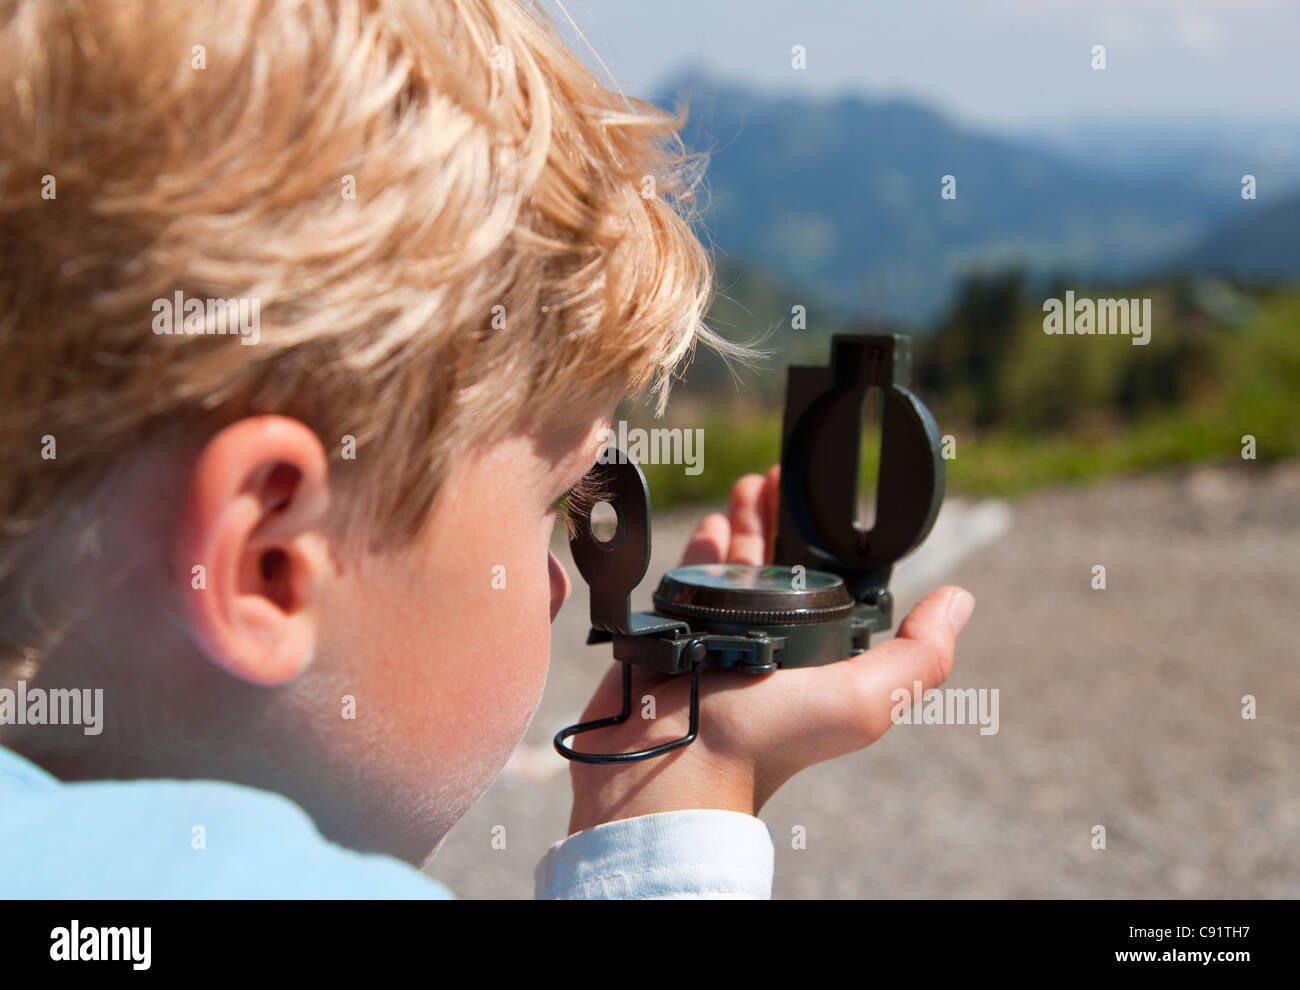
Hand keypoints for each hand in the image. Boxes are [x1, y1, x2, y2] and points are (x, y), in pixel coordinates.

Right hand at [566, 466, 973, 833]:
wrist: (670, 763)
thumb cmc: (763, 739)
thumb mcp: (862, 700)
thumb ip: (919, 656)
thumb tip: (961, 600)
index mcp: (817, 658)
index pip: (828, 582)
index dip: (828, 538)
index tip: (824, 495)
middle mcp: (771, 646)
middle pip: (779, 564)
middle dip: (780, 516)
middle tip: (777, 474)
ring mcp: (719, 639)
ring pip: (735, 568)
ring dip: (742, 523)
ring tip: (746, 486)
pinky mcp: (675, 635)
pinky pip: (690, 583)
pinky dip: (702, 552)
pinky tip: (709, 525)